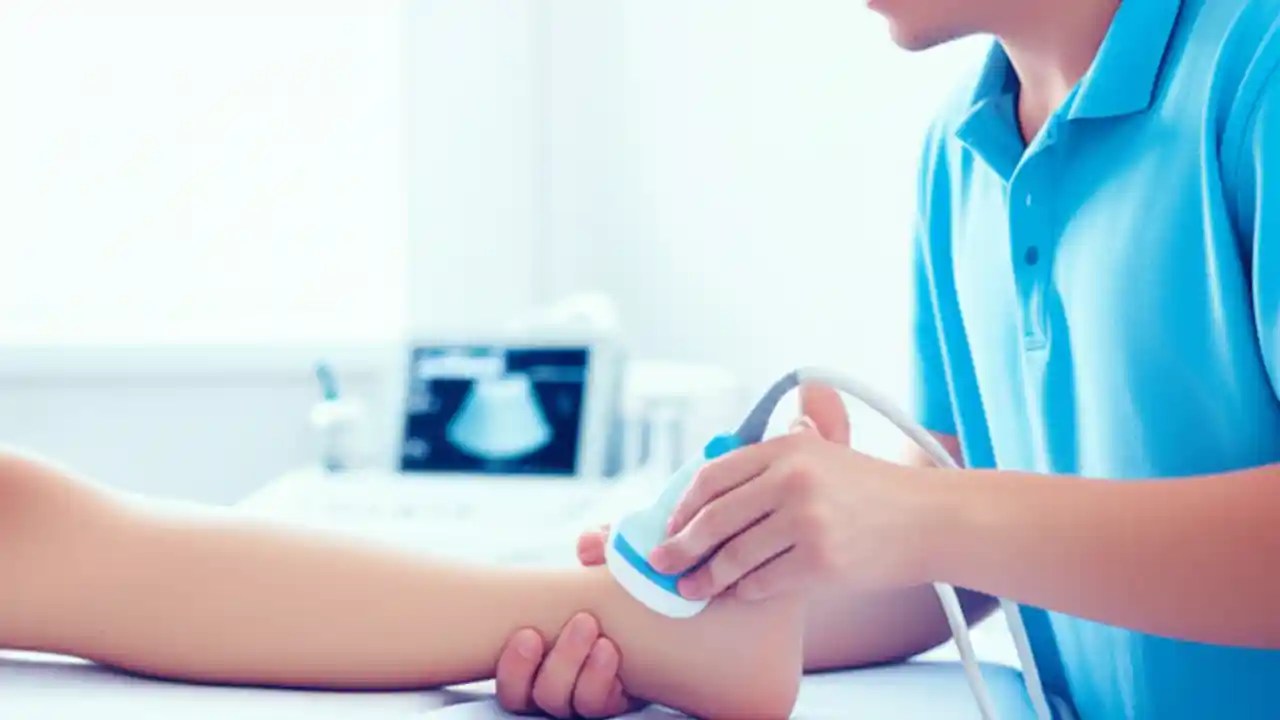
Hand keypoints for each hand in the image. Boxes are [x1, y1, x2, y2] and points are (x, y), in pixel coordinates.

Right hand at [494, 527, 639, 718]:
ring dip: (586, 676)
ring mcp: (588, 696)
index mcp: (540, 654)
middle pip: (537, 698)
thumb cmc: (629, 583)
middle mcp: (559, 682)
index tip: (530, 633)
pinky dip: (608, 686)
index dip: (514, 667)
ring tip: (606, 644)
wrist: (672, 603)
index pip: (513, 682)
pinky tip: (620, 658)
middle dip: (558, 663)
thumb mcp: (614, 560)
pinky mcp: (620, 702)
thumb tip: (588, 543)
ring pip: (571, 706)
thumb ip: (602, 546)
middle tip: (584, 623)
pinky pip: (605, 710)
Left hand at [649, 384, 937, 601]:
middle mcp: (793, 479)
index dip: (682, 505)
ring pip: (734, 557)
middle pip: (713, 519)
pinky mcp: (820, 562)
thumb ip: (777, 455)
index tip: (671, 524)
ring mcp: (806, 522)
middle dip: (680, 546)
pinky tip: (738, 591)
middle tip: (662, 563)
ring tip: (693, 588)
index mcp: (787, 448)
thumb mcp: (825, 453)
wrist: (930, 520)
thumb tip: (714, 469)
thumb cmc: (872, 491)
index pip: (712, 476)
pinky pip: (762, 583)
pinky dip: (745, 590)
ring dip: (706, 578)